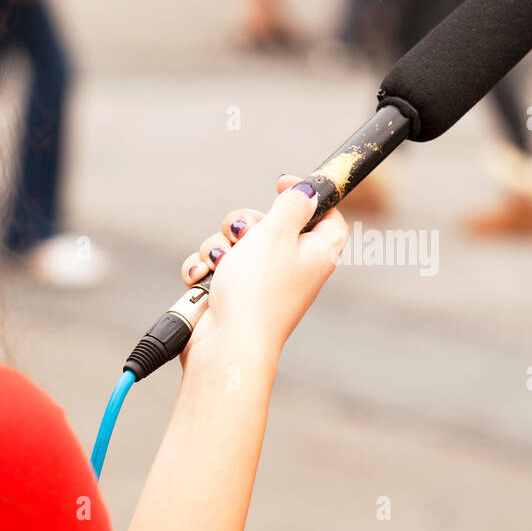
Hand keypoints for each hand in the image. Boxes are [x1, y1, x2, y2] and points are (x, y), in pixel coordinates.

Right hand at [179, 173, 348, 366]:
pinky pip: (217, 267)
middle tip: (242, 235)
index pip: (329, 217)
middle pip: (273, 225)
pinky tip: (203, 278)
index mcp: (317, 253)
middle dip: (246, 223)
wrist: (228, 345)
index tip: (283, 185)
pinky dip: (206, 269)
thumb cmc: (258, 290)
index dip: (310, 197)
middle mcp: (293, 268)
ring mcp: (262, 283)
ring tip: (219, 264)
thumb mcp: (278, 233)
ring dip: (219, 246)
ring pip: (238, 244)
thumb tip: (307, 191)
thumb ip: (293, 205)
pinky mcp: (234, 295)